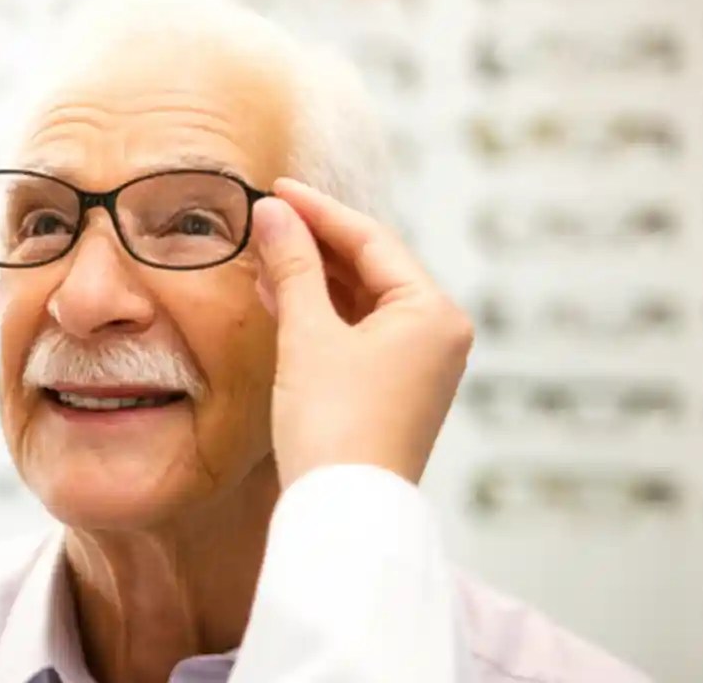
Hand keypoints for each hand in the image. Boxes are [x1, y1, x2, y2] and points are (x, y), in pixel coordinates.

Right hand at [251, 178, 473, 485]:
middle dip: (315, 243)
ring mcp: (420, 364)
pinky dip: (321, 314)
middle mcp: (438, 334)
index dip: (318, 211)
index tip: (275, 188)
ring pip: (362, 301)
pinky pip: (359, 333)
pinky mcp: (396, 389)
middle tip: (266, 216)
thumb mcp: (308, 335)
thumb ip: (292, 266)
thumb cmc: (334, 424)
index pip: (371, 241)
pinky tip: (281, 299)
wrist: (343, 514)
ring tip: (264, 254)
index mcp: (433, 312)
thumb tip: (271, 211)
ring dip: (313, 278)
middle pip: (371, 267)